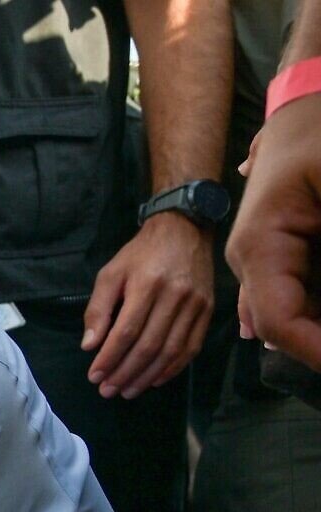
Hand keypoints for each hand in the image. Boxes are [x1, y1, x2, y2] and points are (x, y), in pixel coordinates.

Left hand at [81, 211, 213, 398]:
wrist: (185, 230)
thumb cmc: (141, 254)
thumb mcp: (111, 273)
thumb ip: (98, 309)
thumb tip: (90, 346)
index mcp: (147, 285)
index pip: (126, 332)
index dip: (109, 358)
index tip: (94, 376)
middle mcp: (175, 296)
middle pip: (149, 345)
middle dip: (125, 373)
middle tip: (108, 390)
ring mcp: (196, 304)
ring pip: (171, 350)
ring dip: (147, 376)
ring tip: (127, 390)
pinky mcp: (208, 310)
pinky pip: (191, 347)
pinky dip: (173, 368)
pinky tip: (155, 380)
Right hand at [229, 92, 320, 367]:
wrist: (308, 102)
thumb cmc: (318, 135)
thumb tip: (316, 312)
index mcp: (258, 249)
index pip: (281, 323)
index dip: (319, 351)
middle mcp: (254, 264)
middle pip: (292, 325)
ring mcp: (269, 261)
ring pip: (300, 315)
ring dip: (320, 325)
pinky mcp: (286, 256)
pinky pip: (304, 298)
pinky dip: (319, 312)